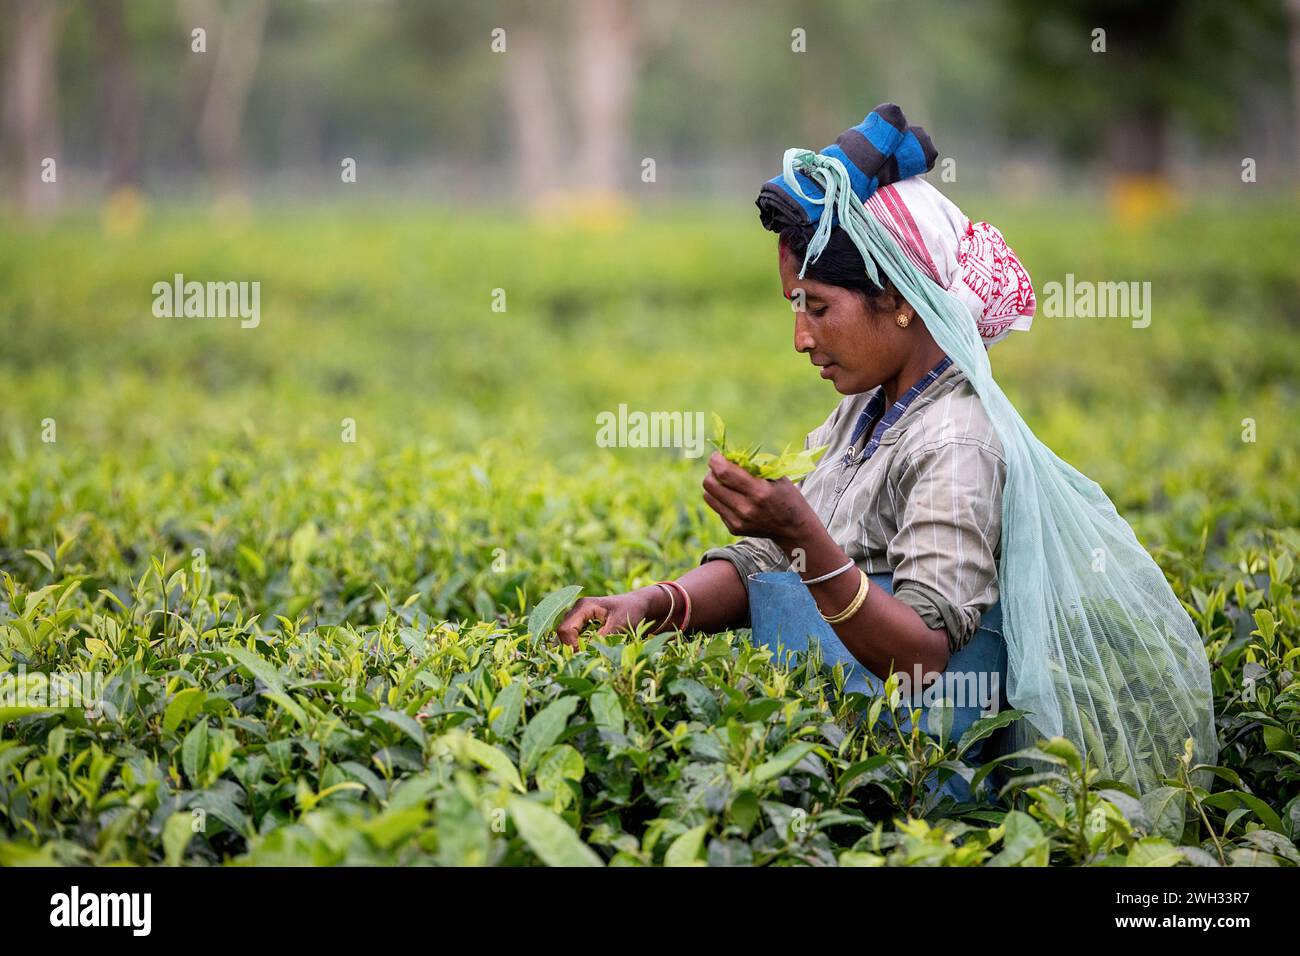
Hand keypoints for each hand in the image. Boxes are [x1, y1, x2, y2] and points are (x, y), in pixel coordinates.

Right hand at [553, 587, 667, 648]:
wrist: (638, 603)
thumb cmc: (631, 610)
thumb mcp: (620, 624)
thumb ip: (604, 638)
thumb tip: (589, 653)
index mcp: (584, 606)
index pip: (566, 629)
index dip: (571, 646)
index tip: (584, 657)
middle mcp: (576, 610)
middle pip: (562, 633)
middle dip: (571, 648)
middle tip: (587, 659)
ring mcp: (577, 617)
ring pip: (566, 637)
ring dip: (574, 648)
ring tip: (589, 656)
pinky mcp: (581, 624)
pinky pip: (573, 638)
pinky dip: (579, 647)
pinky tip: (590, 651)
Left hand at [701, 451, 817, 543]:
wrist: (794, 529)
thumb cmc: (787, 497)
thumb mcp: (777, 478)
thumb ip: (754, 467)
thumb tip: (729, 456)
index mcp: (759, 492)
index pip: (724, 473)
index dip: (715, 461)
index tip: (717, 455)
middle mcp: (746, 508)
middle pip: (710, 484)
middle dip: (711, 471)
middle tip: (720, 467)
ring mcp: (738, 521)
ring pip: (708, 496)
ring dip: (713, 484)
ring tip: (724, 480)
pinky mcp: (734, 528)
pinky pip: (716, 507)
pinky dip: (720, 498)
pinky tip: (733, 496)